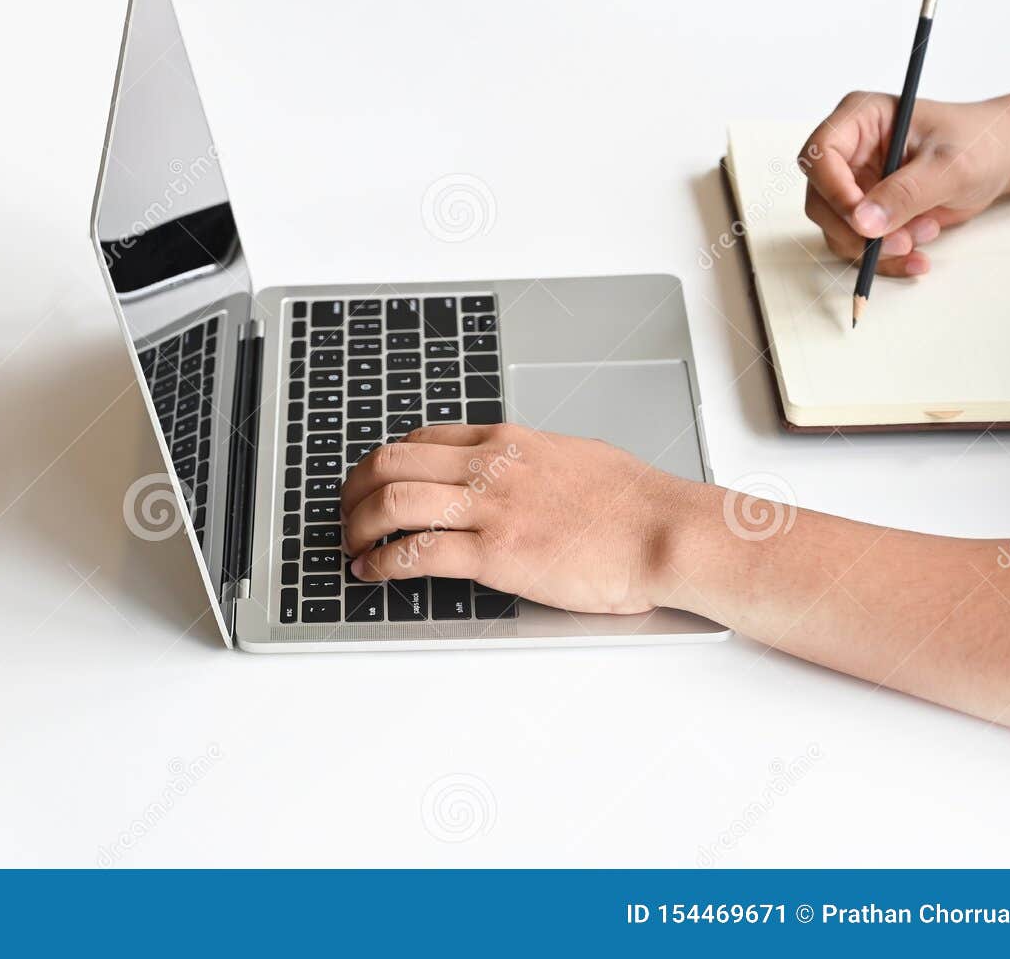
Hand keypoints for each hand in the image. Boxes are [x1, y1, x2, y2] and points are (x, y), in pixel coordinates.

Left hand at [338, 423, 702, 614]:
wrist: (664, 532)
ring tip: (351, 547)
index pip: (422, 437)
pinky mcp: (497, 554)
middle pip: (391, 462)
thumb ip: (528, 462)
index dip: (384, 462)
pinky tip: (374, 572)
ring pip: (393, 501)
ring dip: (358, 526)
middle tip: (345, 514)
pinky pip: (419, 552)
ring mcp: (492, 508)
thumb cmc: (632, 502)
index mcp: (508, 441)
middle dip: (354, 489)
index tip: (373, 482)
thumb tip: (511, 471)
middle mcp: (491, 466)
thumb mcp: (571, 456)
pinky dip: (383, 562)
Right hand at [800, 93, 1009, 275]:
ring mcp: (854, 184)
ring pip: (837, 229)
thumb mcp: (949, 166)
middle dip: (859, 230)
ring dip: (877, 246)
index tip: (862, 220)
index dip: (833, 189)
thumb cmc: (980, 143)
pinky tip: (916, 256)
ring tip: (925, 232)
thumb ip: (905, 192)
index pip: (820, 154)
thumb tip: (863, 222)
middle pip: (821, 199)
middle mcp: (849, 152)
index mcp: (860, 118)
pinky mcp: (866, 213)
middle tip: (901, 241)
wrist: (1001, 159)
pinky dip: (885, 259)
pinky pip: (858, 246)